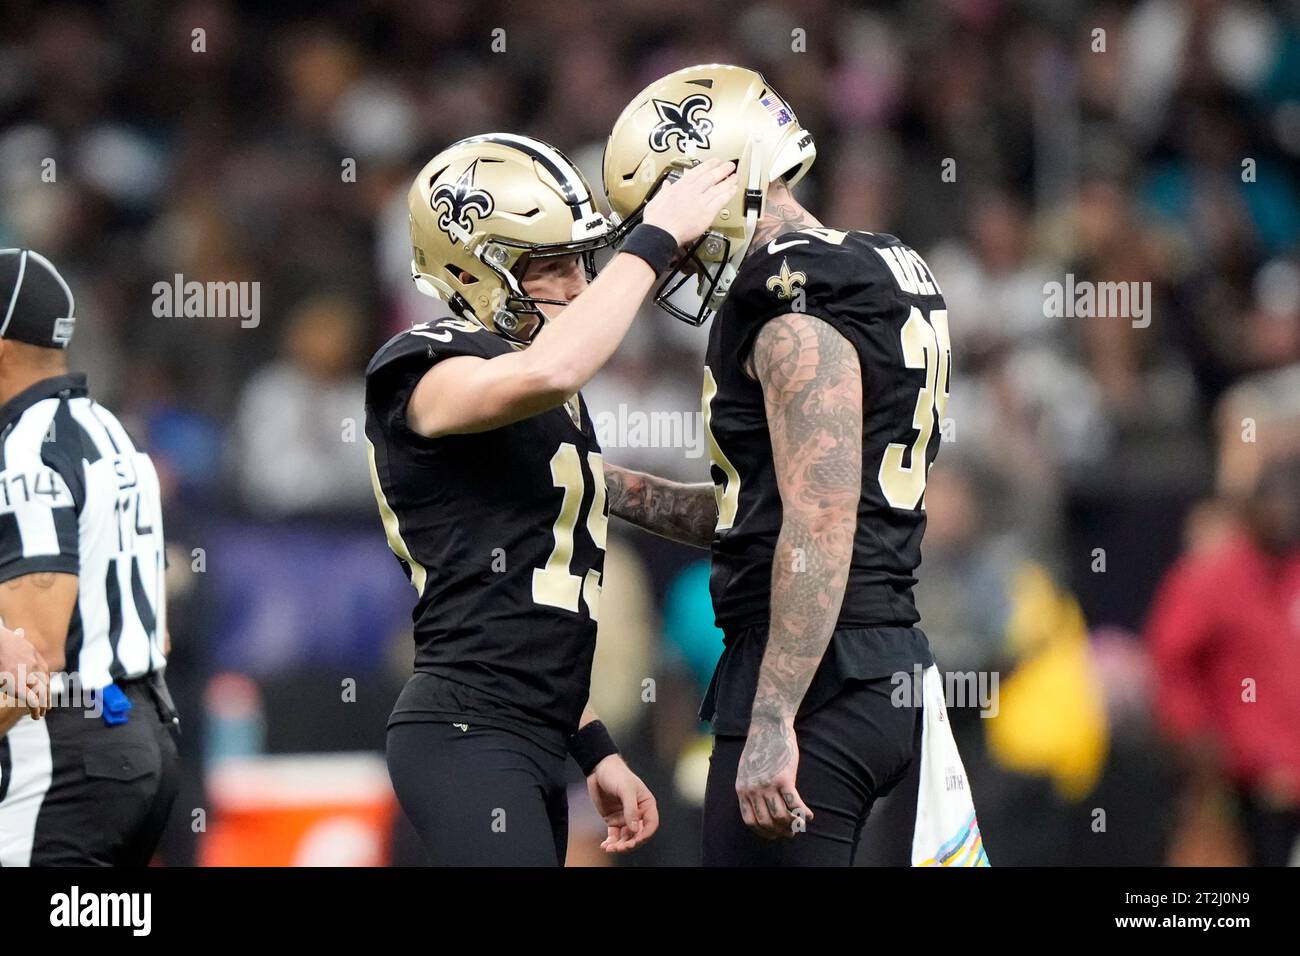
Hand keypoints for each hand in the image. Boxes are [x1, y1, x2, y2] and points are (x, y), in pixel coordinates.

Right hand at [0, 625, 50, 718]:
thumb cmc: (1, 639)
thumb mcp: (13, 637)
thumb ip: (19, 637)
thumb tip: (21, 631)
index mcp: (35, 657)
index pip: (45, 675)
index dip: (45, 686)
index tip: (46, 694)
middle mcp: (36, 667)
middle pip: (44, 685)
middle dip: (46, 698)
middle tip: (47, 709)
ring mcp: (28, 676)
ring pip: (40, 694)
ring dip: (41, 706)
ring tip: (40, 715)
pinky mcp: (18, 686)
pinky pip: (31, 700)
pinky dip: (35, 708)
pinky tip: (35, 714)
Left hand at [586, 754, 659, 852]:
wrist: (598, 769)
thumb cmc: (617, 775)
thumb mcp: (626, 789)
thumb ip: (631, 809)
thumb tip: (635, 830)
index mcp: (646, 804)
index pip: (651, 824)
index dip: (646, 834)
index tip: (636, 840)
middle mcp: (638, 813)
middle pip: (638, 834)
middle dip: (631, 843)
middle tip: (621, 848)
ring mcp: (625, 818)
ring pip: (626, 837)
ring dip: (620, 845)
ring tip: (611, 848)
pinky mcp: (613, 820)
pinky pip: (614, 835)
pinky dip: (611, 842)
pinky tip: (605, 846)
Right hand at [641, 158, 737, 248]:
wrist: (660, 232)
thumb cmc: (657, 219)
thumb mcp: (657, 199)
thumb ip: (665, 190)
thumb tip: (667, 185)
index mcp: (680, 186)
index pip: (698, 171)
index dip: (709, 165)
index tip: (715, 161)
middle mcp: (692, 191)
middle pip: (711, 176)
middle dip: (722, 169)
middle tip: (730, 165)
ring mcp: (700, 201)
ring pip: (718, 187)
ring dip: (728, 181)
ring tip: (735, 177)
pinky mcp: (706, 213)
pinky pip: (720, 201)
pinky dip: (728, 194)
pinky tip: (733, 190)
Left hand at [735, 713, 812, 839]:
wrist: (768, 726)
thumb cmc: (760, 747)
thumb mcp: (746, 769)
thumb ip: (750, 787)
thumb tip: (758, 806)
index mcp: (742, 789)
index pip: (750, 821)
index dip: (763, 832)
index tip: (773, 834)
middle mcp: (753, 790)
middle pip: (766, 822)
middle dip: (780, 832)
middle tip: (790, 833)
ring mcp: (768, 785)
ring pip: (781, 817)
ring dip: (792, 825)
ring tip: (800, 825)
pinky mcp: (784, 778)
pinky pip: (795, 803)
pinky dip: (803, 813)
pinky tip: (809, 815)